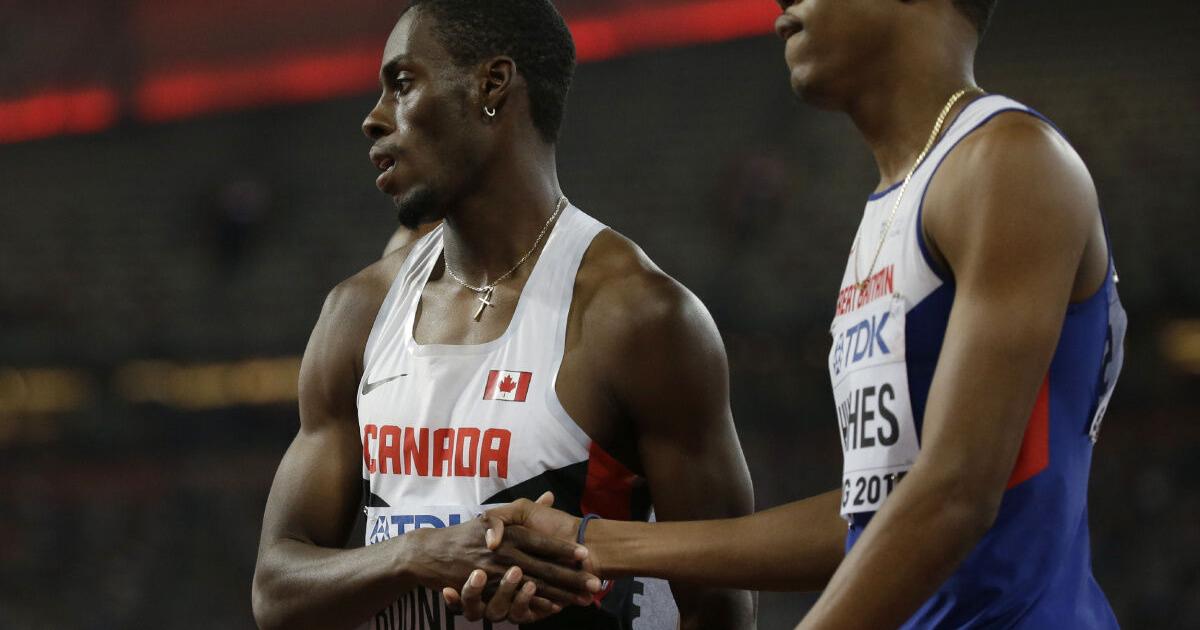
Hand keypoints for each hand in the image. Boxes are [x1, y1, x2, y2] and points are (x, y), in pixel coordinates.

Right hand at [442, 492, 594, 622]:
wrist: (431, 552)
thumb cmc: (466, 533)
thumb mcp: (494, 515)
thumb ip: (524, 510)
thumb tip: (549, 496)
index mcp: (509, 534)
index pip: (542, 542)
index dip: (565, 550)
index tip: (587, 555)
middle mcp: (505, 554)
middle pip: (544, 568)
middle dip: (572, 578)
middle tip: (595, 583)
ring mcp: (496, 575)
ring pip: (533, 587)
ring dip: (558, 595)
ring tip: (579, 599)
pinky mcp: (487, 593)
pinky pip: (514, 601)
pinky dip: (533, 606)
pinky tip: (551, 609)